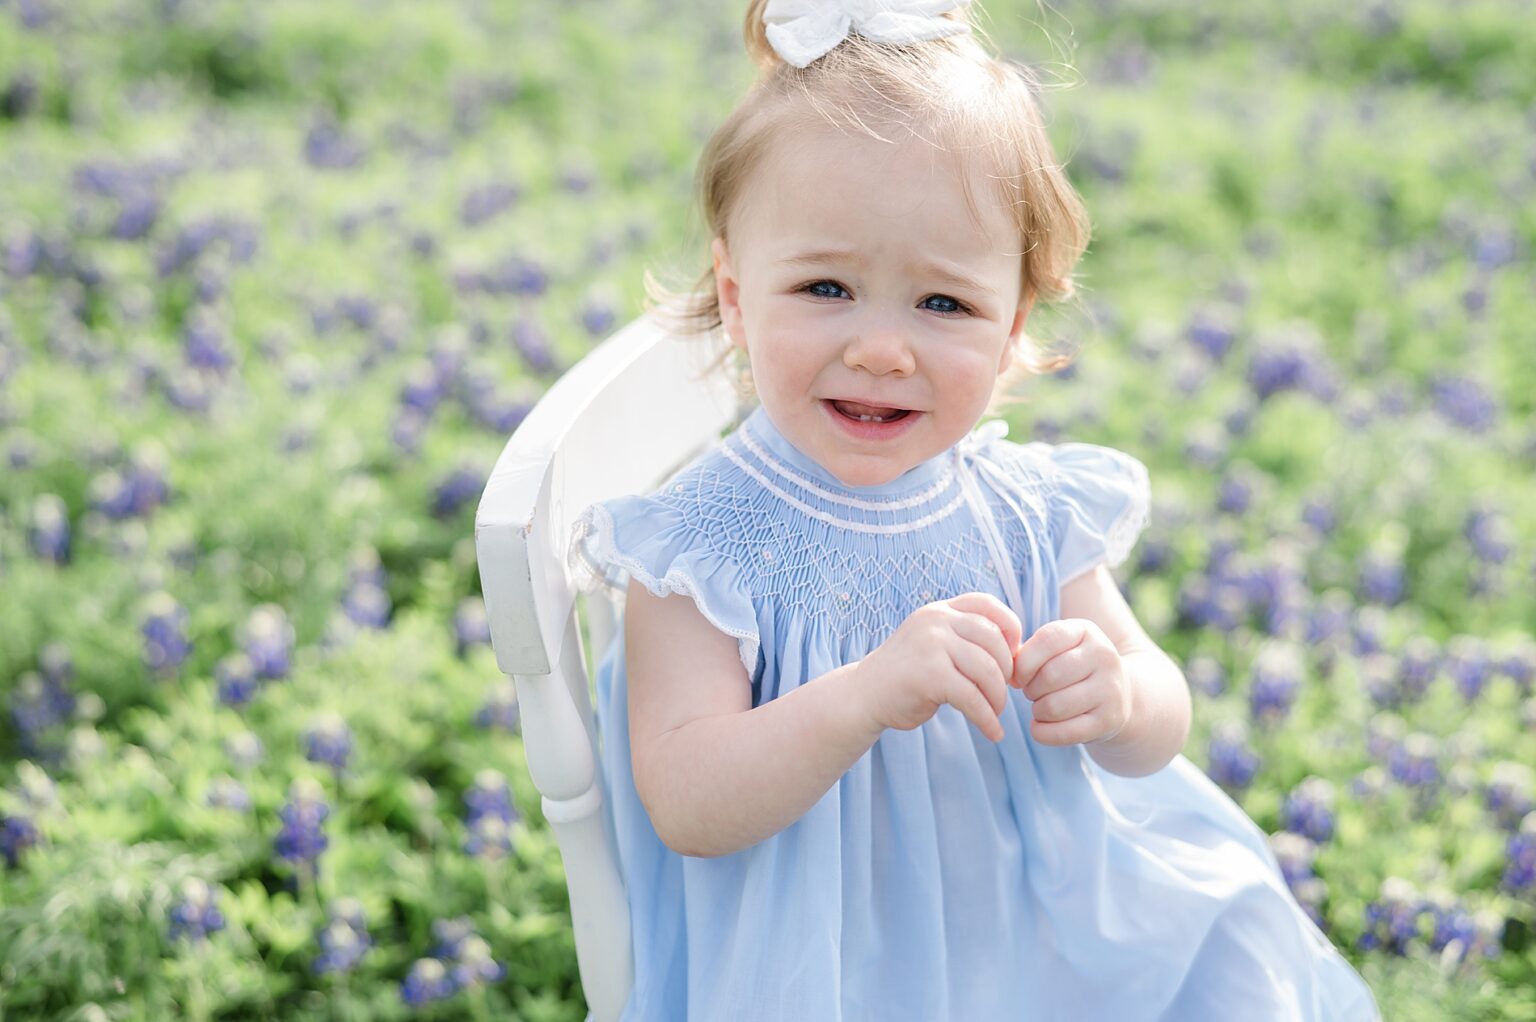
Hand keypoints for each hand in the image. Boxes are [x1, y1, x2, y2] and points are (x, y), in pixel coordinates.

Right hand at [853, 593, 1021, 742]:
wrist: (863, 696)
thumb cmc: (907, 675)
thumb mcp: (934, 643)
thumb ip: (964, 638)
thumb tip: (1017, 651)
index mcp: (939, 610)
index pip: (988, 605)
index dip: (1010, 630)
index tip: (1011, 659)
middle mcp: (936, 621)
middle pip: (994, 641)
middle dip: (1006, 672)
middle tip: (1002, 694)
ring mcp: (931, 645)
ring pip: (987, 670)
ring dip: (998, 698)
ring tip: (995, 714)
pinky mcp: (930, 675)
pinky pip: (973, 698)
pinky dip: (987, 719)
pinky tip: (992, 732)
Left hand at [1011, 619, 1131, 746]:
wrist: (1121, 695)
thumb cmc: (1073, 669)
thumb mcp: (1057, 650)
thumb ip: (1028, 652)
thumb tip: (1008, 669)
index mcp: (1086, 631)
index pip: (1047, 639)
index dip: (1024, 662)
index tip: (1020, 676)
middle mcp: (1104, 656)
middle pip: (1049, 676)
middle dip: (1031, 689)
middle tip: (1033, 693)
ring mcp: (1110, 689)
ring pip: (1054, 707)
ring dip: (1037, 712)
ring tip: (1041, 708)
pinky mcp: (1110, 720)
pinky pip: (1065, 733)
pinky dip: (1043, 733)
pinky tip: (1041, 727)